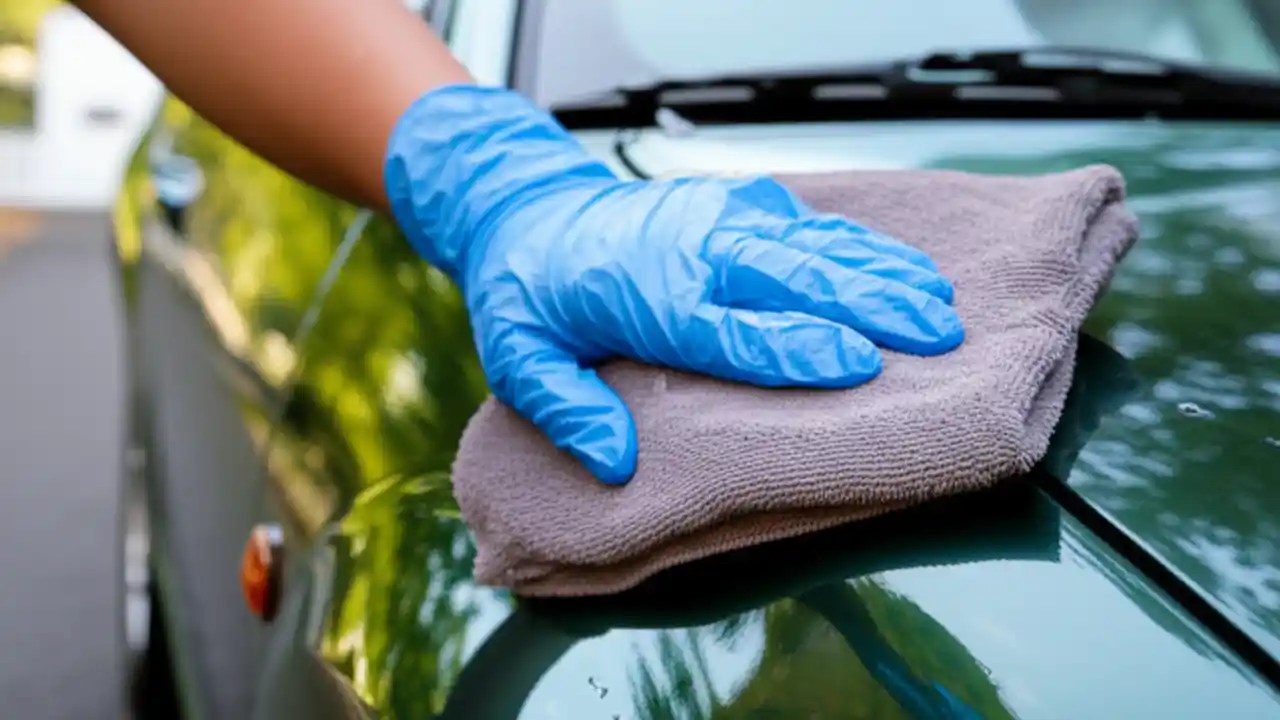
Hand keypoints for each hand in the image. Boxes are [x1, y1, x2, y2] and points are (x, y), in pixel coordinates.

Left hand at [386, 86, 962, 484]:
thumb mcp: (520, 360)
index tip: (860, 365)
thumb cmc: (530, 296)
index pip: (730, 328)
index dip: (796, 347)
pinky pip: (808, 224)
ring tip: (940, 302)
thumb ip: (567, 409)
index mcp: (644, 294)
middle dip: (868, 303)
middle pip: (791, 277)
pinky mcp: (736, 204)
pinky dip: (861, 245)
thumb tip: (616, 463)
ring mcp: (718, 217)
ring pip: (811, 245)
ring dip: (879, 271)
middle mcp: (691, 248)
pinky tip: (902, 265)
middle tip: (936, 334)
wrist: (530, 210)